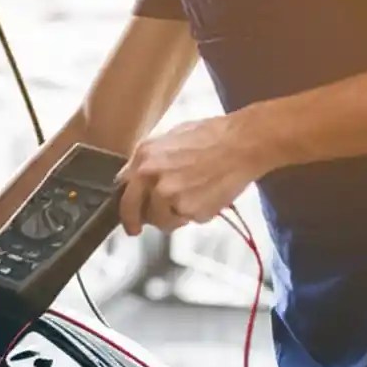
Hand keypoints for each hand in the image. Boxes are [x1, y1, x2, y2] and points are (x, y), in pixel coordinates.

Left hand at [117, 112, 277, 235]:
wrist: (244, 142)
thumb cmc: (213, 136)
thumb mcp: (170, 137)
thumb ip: (149, 159)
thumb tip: (133, 177)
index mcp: (144, 157)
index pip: (122, 189)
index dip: (124, 203)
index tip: (125, 213)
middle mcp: (151, 177)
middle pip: (132, 211)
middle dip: (134, 223)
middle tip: (135, 230)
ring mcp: (169, 196)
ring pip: (161, 221)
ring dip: (172, 217)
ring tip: (192, 197)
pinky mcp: (189, 210)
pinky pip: (186, 220)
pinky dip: (195, 214)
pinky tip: (207, 196)